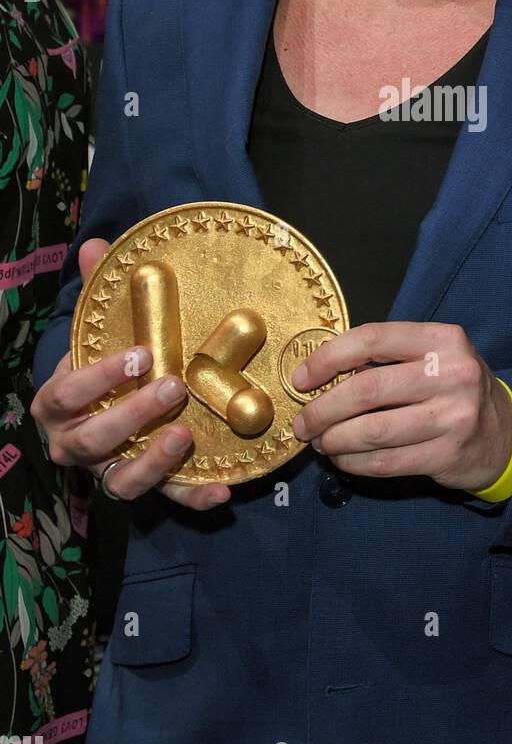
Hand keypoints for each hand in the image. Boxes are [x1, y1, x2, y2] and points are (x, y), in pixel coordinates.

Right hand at [30, 237, 230, 509]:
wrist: (100, 407)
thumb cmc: (100, 364)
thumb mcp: (97, 330)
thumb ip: (97, 292)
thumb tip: (96, 244)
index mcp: (58, 403)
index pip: (67, 393)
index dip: (100, 377)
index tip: (141, 354)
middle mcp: (74, 443)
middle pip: (94, 438)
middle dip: (133, 414)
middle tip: (173, 387)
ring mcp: (106, 470)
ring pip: (120, 480)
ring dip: (153, 462)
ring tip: (185, 437)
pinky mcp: (140, 486)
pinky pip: (163, 500)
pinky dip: (191, 497)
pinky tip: (220, 490)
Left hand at [290, 322, 511, 492]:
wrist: (503, 431)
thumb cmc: (451, 387)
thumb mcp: (430, 357)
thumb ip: (386, 358)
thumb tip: (319, 375)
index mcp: (441, 339)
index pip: (372, 338)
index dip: (328, 358)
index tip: (301, 379)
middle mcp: (451, 374)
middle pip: (367, 389)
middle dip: (323, 409)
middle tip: (304, 423)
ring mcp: (453, 417)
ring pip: (373, 431)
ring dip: (335, 440)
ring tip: (322, 442)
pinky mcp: (448, 455)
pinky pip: (386, 463)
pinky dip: (355, 462)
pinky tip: (344, 459)